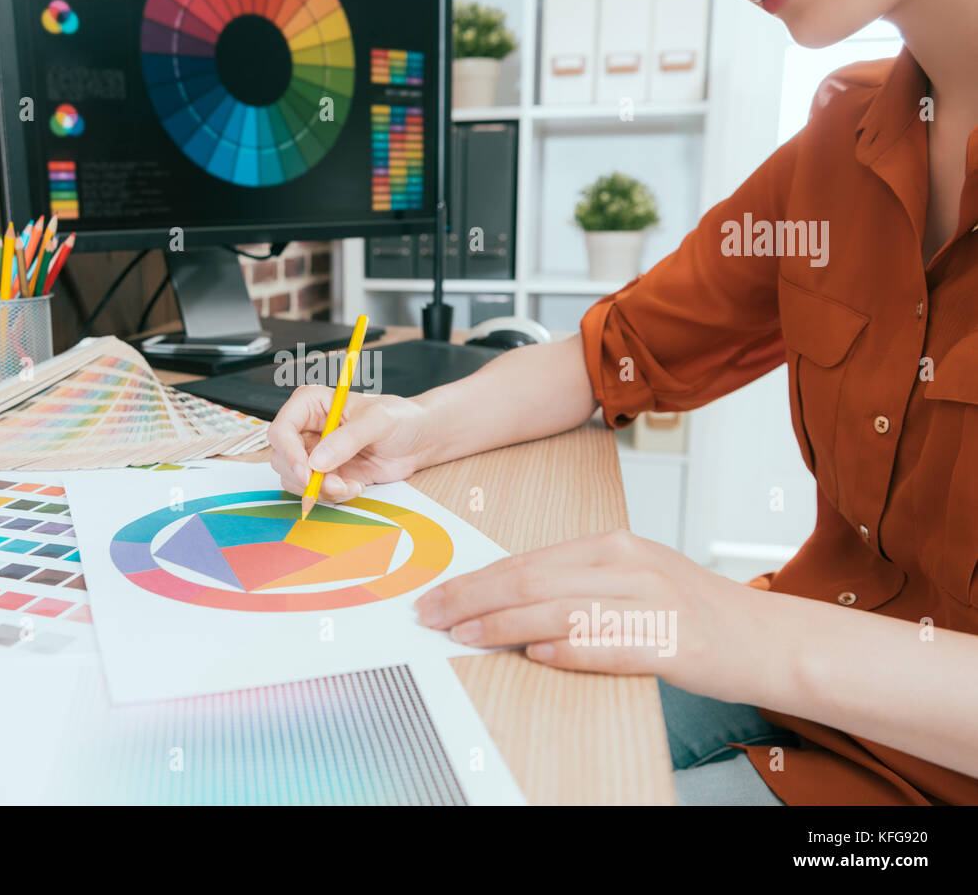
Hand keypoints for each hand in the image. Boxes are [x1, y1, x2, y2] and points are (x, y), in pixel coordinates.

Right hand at [268, 386, 432, 502]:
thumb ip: (348, 439)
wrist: (419, 440)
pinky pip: (314, 491)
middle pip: (282, 458)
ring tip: (352, 485)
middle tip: (336, 484)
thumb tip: (318, 461)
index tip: (307, 472)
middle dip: (306, 477)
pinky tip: (357, 486)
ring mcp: (314, 453)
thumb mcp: (378, 421)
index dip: (288, 453)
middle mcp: (306, 428)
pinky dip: (332, 495)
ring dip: (321, 489)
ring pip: (294, 479)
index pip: (282, 429)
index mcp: (311, 403)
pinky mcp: (326, 473)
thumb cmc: (400, 418)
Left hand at [414, 529, 773, 701]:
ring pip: (558, 609)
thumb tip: (507, 601)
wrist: (768, 638)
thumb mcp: (633, 578)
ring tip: (464, 635)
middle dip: (472, 598)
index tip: (439, 595)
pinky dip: (568, 650)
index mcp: (614, 546)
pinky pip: (608, 643)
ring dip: (503, 624)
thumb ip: (576, 584)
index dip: (475, 580)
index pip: (527, 561)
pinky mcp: (671, 642)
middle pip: (531, 580)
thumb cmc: (695, 611)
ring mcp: (651, 602)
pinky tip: (536, 654)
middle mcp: (629, 565)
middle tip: (432, 615)